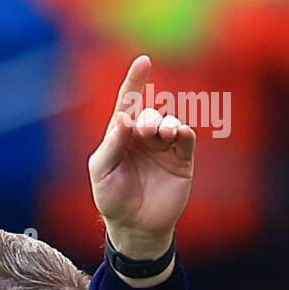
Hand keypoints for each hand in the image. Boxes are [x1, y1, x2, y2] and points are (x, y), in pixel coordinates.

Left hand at [88, 54, 195, 261]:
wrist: (134, 227)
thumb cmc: (112, 199)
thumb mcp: (102, 172)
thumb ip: (111, 144)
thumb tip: (124, 118)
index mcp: (122, 135)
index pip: (129, 103)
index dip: (135, 82)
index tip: (143, 62)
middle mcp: (144, 137)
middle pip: (151, 114)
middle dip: (149, 117)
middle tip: (146, 130)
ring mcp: (164, 148)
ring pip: (171, 122)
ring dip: (167, 123)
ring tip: (164, 133)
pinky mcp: (181, 160)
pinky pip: (186, 140)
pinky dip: (184, 133)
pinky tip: (180, 134)